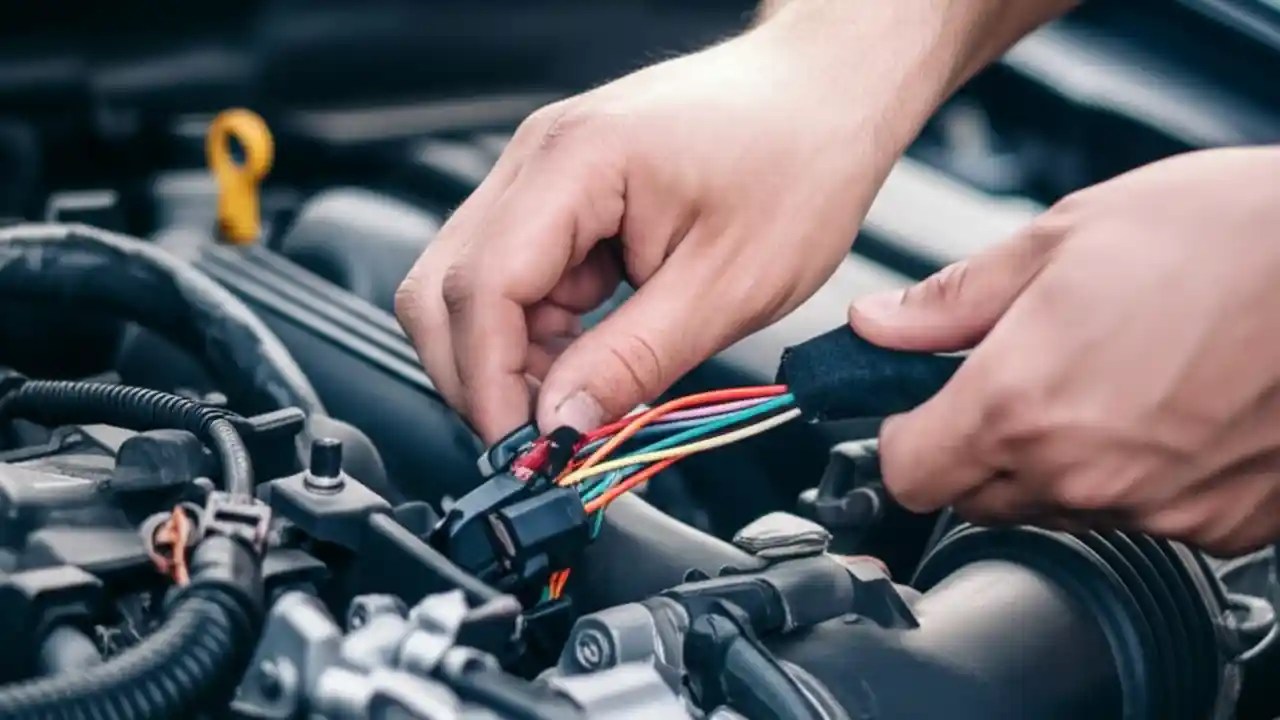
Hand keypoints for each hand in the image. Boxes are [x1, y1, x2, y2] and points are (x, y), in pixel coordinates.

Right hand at [395, 0, 1072, 442]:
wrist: (827, 93)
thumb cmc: (800, 157)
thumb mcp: (728, 285)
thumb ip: (632, 360)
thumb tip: (562, 426)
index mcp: (575, 163)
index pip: (481, 289)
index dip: (489, 384)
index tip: (523, 450)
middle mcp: (540, 158)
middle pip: (447, 289)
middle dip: (483, 377)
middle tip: (544, 440)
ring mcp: (545, 173)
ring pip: (473, 290)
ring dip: (515, 360)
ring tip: (586, 400)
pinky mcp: (563, 194)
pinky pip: (518, 279)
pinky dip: (543, 334)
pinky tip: (593, 360)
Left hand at [852, 147, 1279, 555]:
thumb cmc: (1228, 236)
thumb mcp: (1064, 237)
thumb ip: (955, 300)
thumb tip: (881, 324)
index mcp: (1019, 402)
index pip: (906, 473)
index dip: (903, 437)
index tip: (916, 408)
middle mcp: (1079, 472)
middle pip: (973, 498)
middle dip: (973, 447)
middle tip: (1013, 377)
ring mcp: (1152, 508)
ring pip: (1055, 509)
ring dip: (1053, 461)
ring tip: (1106, 377)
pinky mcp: (1217, 526)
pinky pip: (1138, 517)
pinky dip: (1131, 476)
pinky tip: (1164, 410)